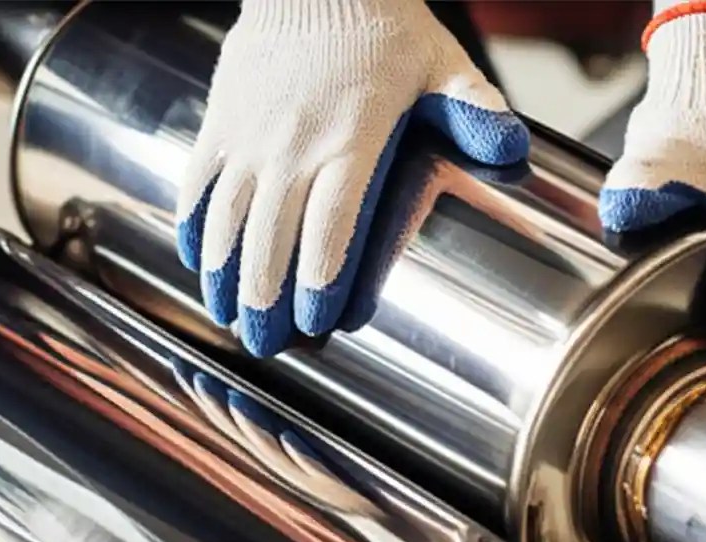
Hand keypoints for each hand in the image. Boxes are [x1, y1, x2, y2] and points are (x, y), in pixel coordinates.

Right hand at [176, 0, 528, 356]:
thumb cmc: (385, 30)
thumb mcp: (443, 66)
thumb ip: (476, 112)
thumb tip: (511, 154)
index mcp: (352, 140)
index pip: (331, 228)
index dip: (320, 282)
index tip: (317, 324)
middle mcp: (293, 145)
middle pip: (271, 239)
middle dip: (266, 300)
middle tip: (267, 345)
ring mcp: (249, 136)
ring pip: (227, 220)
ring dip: (224, 277)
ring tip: (226, 318)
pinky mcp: (219, 122)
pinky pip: (197, 184)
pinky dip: (194, 227)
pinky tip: (196, 261)